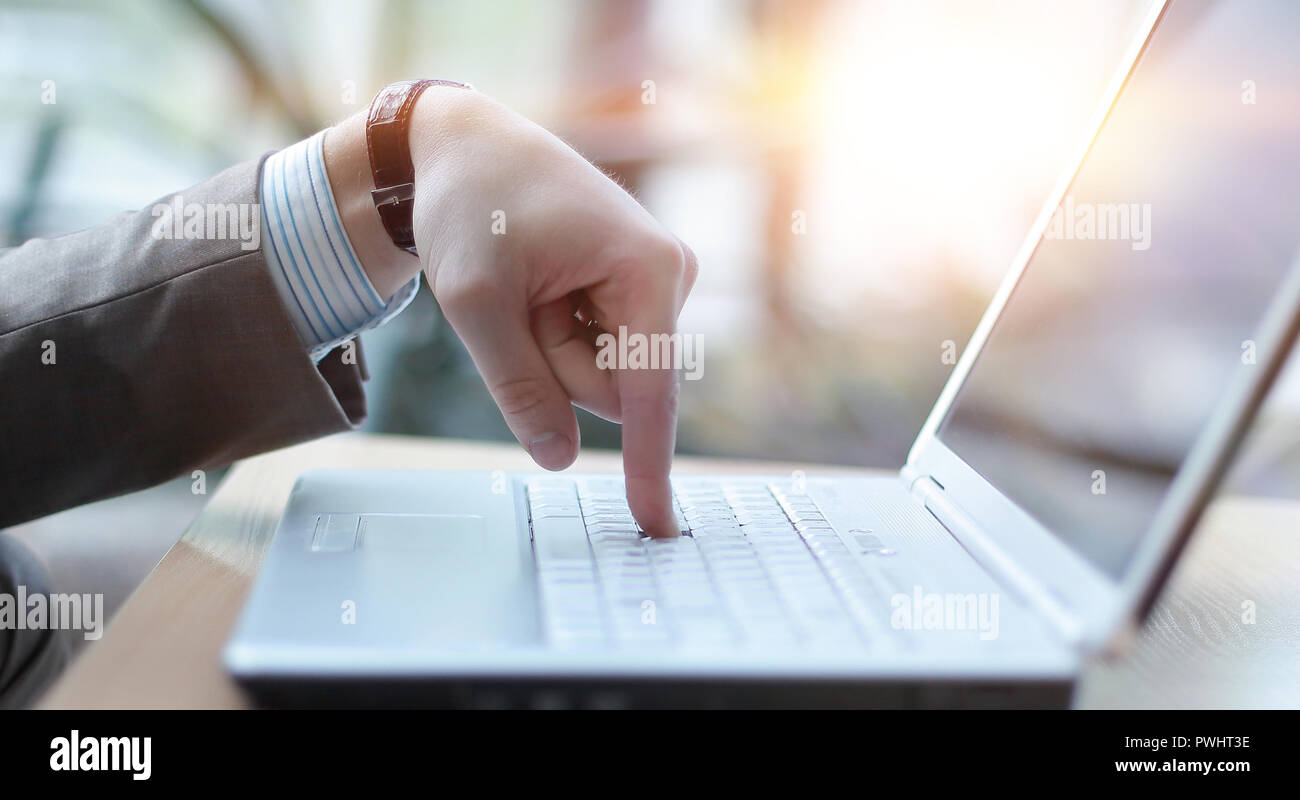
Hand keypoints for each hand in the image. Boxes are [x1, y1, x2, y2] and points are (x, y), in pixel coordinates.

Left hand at [324, 87, 696, 536]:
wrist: (465, 146)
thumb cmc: (472, 205)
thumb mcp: (478, 301)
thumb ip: (519, 386)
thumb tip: (558, 459)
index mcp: (648, 269)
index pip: (649, 391)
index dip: (648, 464)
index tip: (655, 525)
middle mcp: (668, 276)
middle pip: (613, 388)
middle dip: (553, 365)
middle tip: (514, 300)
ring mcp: (654, 284)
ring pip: (600, 375)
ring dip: (547, 347)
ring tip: (524, 283)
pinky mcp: (635, 291)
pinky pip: (595, 351)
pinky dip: (552, 333)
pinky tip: (538, 283)